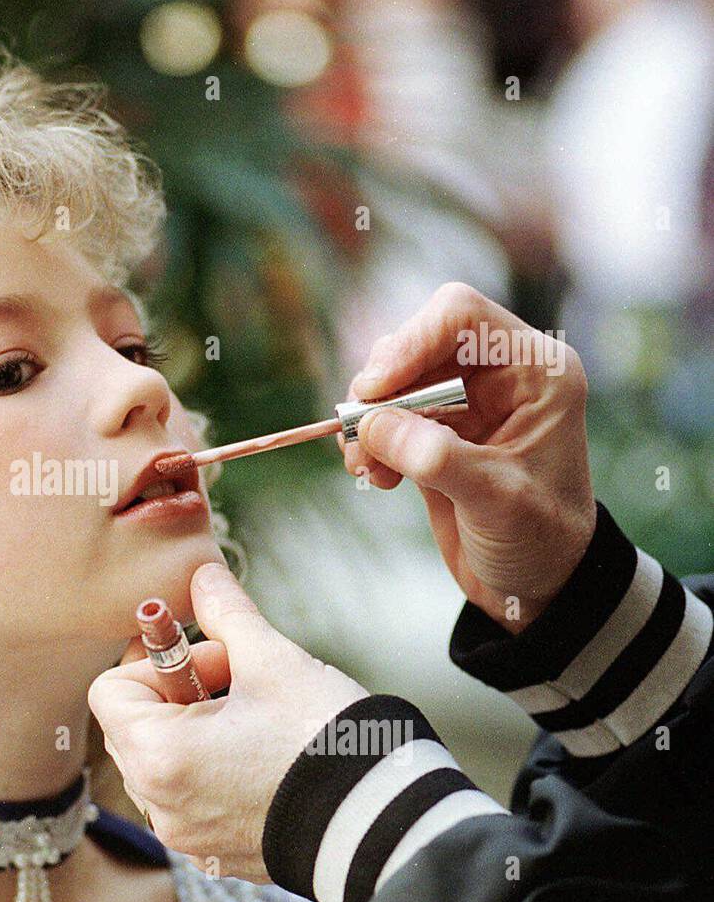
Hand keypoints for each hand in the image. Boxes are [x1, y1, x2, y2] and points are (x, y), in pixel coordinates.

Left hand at [89, 561, 367, 881]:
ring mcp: (187, 836)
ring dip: (194, 730)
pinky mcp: (215, 853)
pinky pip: (190, 797)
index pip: (110, 689)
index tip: (213, 659)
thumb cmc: (324, 741)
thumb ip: (226, 613)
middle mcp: (160, 805)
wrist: (384, 823)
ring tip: (254, 720)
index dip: (158, 661)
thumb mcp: (272, 660)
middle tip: (237, 682)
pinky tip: (264, 758)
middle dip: (177, 693)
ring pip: (162, 761)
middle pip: (132, 725)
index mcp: (158, 757)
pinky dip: (212, 769)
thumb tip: (202, 576)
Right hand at [343, 283, 596, 631]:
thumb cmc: (540, 540)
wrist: (538, 585)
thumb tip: (373, 425)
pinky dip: (368, 441)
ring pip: (394, 378)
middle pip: (417, 342)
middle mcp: (499, 374)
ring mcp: (464, 402)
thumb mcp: (497, 501)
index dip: (410, 343)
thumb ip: (437, 459)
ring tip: (365, 467)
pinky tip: (375, 477)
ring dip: (368, 419)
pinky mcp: (434, 431)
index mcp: (534, 370)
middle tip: (360, 436)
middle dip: (381, 388)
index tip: (374, 390)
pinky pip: (385, 415)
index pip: (460, 315)